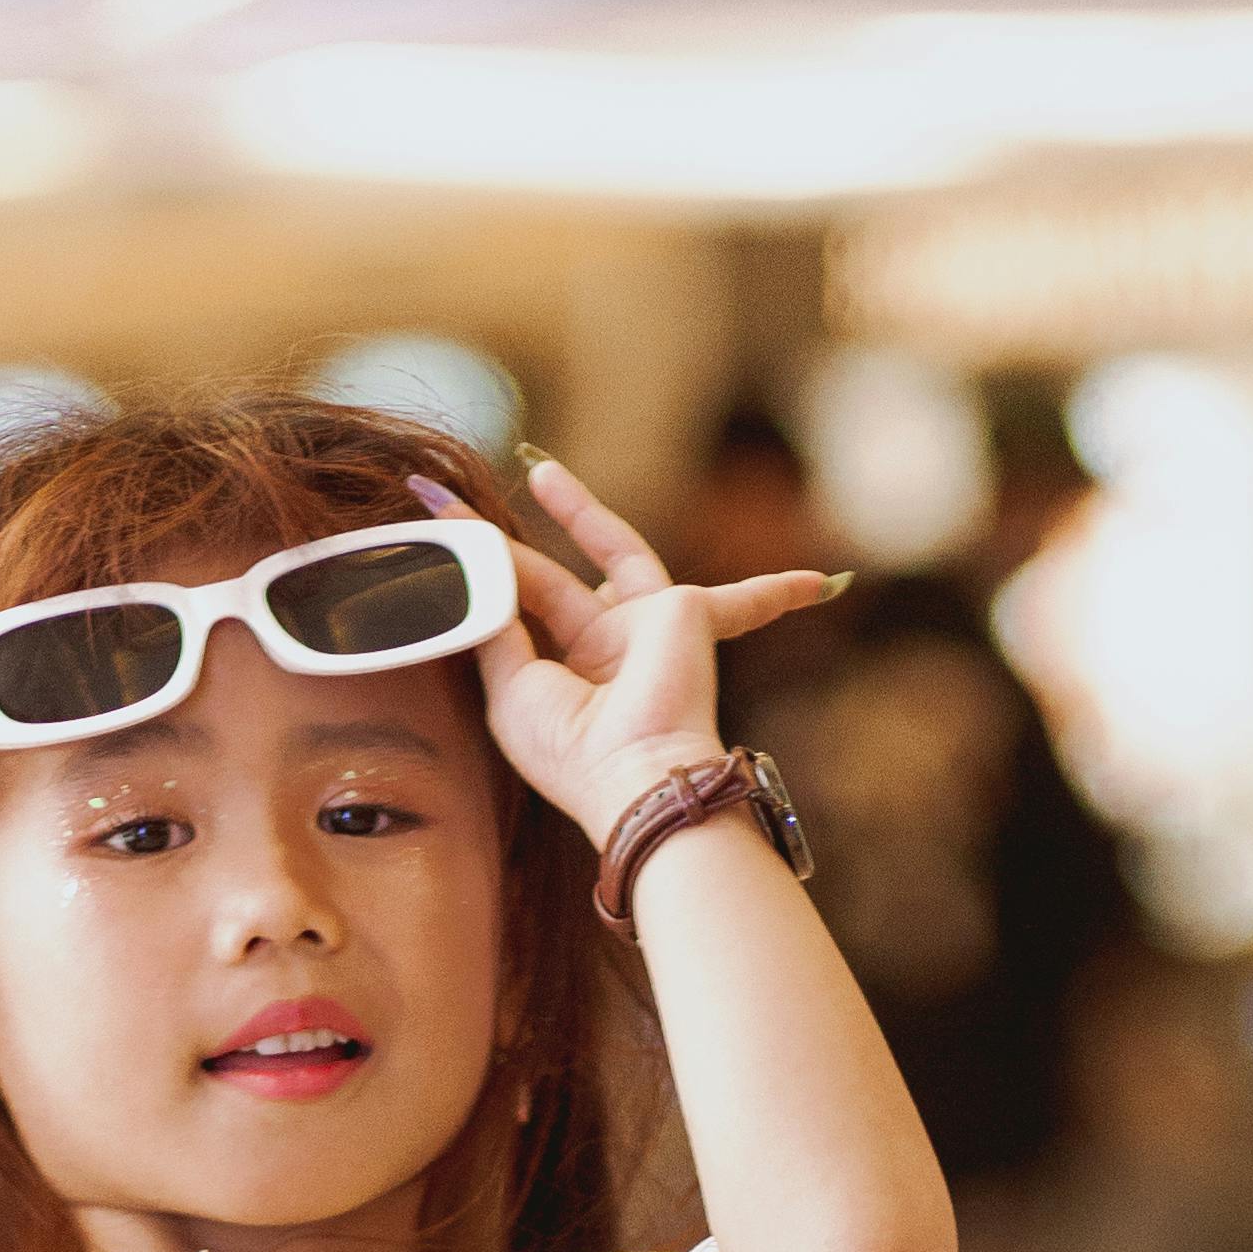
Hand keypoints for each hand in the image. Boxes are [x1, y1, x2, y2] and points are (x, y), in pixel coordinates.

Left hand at [472, 453, 835, 856]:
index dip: (479, 572)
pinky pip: (739, 597)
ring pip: (609, 553)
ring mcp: (648, 630)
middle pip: (553, 578)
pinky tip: (821, 584)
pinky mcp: (685, 614)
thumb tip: (465, 564)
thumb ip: (492, 624)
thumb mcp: (512, 689)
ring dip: (579, 511)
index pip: (519, 610)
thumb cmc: (575, 756)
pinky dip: (776, 593)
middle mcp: (608, 650)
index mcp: (568, 675)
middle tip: (462, 496)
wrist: (634, 780)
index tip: (431, 527)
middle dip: (512, 543)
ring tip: (536, 471)